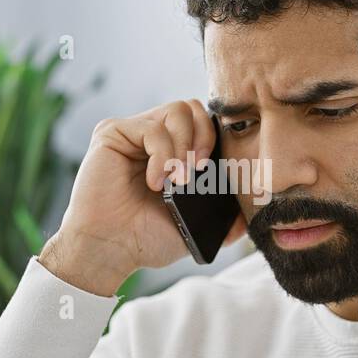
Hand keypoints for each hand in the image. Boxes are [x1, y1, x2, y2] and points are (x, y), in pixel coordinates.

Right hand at [39, 99, 246, 294]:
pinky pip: (152, 127)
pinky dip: (162, 156)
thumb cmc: (144, 239)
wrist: (110, 251)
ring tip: (176, 180)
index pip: (202, 121)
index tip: (213, 169)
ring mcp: (132, 132)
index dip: (214, 138)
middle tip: (199, 170)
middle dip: (205, 136)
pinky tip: (155, 182)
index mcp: (170, 151)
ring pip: (176, 110)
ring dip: (184, 147)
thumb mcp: (193, 227)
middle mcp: (151, 136)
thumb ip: (221, 219)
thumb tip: (247, 217)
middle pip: (192, 107)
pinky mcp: (112, 133)